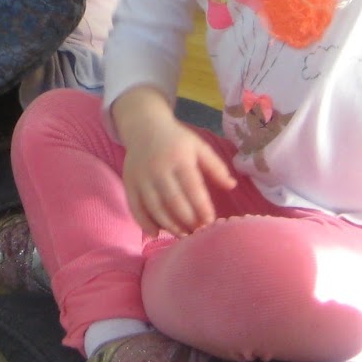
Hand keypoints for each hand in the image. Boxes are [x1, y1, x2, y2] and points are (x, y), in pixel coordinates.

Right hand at [113, 86, 236, 236]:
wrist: (143, 126)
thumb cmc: (176, 140)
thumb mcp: (198, 146)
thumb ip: (215, 166)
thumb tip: (232, 186)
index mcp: (179, 157)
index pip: (193, 187)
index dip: (202, 208)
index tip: (210, 222)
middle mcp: (158, 168)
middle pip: (173, 201)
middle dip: (188, 221)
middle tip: (198, 232)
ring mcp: (141, 177)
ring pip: (155, 208)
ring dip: (170, 226)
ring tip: (183, 234)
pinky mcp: (129, 183)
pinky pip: (135, 207)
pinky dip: (145, 223)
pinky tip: (156, 232)